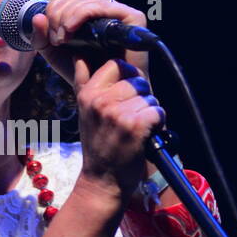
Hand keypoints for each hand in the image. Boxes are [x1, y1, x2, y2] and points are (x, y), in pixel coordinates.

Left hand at [31, 0, 150, 86]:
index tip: (50, 35)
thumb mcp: (55, 55)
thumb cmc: (84, 74)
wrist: (107, 93)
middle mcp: (106, 8)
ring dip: (65, 17)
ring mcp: (119, 11)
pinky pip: (100, 6)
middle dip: (57, 14)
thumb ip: (42, 37)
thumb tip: (36, 16)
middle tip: (56, 39)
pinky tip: (69, 30)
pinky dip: (79, 15)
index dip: (53, 9)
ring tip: (62, 40)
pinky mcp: (132, 17)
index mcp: (90, 12)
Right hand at [71, 55, 165, 206]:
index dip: (127, 77)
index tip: (126, 95)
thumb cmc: (98, 146)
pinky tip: (145, 135)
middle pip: (137, 80)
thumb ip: (83, 82)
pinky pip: (157, 111)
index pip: (116, 64)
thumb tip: (79, 55)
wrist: (102, 181)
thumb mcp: (84, 111)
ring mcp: (117, 113)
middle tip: (131, 117)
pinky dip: (157, 123)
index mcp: (87, 94)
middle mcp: (100, 101)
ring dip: (149, 112)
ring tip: (136, 129)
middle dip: (141, 96)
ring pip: (149, 96)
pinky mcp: (134, 125)